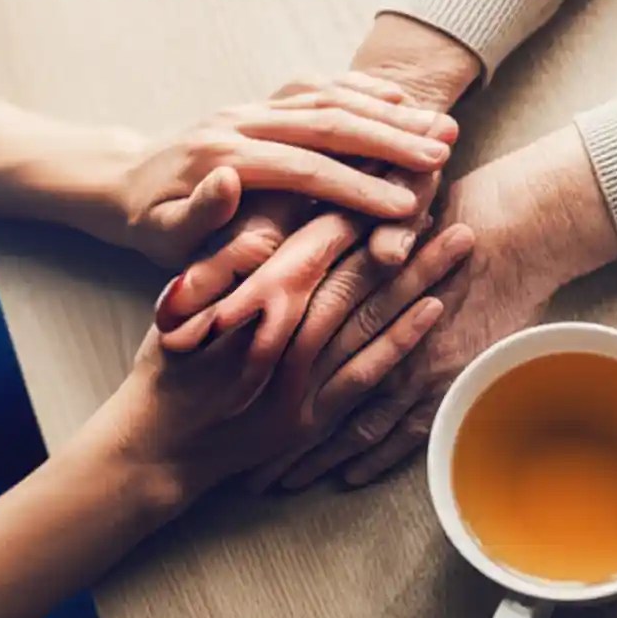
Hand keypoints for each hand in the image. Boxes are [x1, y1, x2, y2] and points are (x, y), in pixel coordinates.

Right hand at [66, 222, 475, 517]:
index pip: (317, 239)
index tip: (392, 170)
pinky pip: (366, 376)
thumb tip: (263, 226)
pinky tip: (435, 309)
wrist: (157, 447)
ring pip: (371, 316)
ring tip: (459, 239)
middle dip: (402, 227)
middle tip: (442, 187)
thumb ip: (226, 265)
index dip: (359, 202)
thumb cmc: (169, 364)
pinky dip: (401, 342)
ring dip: (419, 276)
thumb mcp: (182, 305)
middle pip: (356, 269)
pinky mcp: (313, 418)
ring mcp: (302, 379)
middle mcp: (283, 334)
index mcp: (251, 300)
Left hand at [155, 15, 479, 327]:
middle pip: (326, 121)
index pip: (303, 170)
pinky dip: (359, 87)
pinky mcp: (259, 103)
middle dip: (389, 138)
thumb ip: (197, 213)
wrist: (121, 181)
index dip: (357, 186)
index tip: (405, 205)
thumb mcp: (161, 235)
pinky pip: (316, 85)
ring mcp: (252, 106)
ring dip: (386, 108)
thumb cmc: (147, 224)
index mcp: (223, 158)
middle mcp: (241, 122)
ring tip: (438, 123)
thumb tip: (228, 177)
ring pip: (328, 96)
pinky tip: (398, 96)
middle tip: (442, 153)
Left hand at [254, 127, 616, 489]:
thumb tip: (339, 258)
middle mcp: (372, 345)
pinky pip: (401, 434)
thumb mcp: (385, 213)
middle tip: (239, 471)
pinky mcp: (443, 382)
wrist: (517, 229)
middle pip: (306, 403)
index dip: (249, 388)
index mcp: (344, 302)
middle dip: (271, 440)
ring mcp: (409, 371)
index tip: (213, 415)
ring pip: (348, 428)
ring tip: (279, 484)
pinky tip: (348, 477)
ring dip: (314, 459)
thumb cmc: (447, 212)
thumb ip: (351, 236)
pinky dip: (372, 458)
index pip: (283, 357)